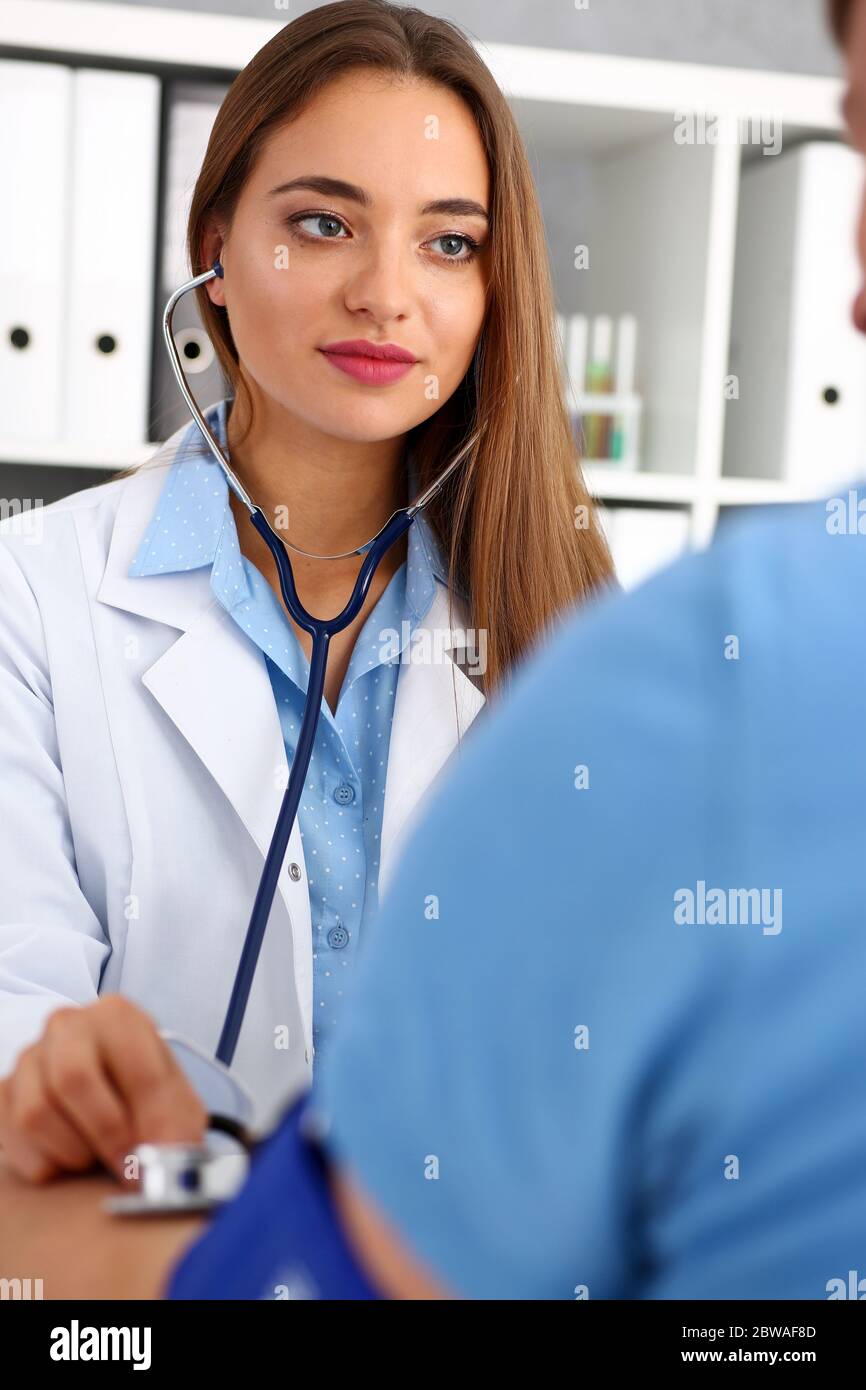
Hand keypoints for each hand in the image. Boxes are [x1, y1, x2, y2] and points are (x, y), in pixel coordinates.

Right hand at [0, 996, 206, 1182]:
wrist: (115, 1108)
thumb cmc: (148, 1101)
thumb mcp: (176, 1109)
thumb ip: (172, 1129)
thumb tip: (156, 1160)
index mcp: (119, 1017)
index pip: (134, 1070)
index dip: (147, 1124)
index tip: (153, 1158)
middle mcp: (68, 1025)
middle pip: (72, 1079)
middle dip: (103, 1135)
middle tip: (122, 1165)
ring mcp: (30, 1056)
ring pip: (36, 1113)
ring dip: (73, 1151)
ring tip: (96, 1156)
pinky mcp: (4, 1091)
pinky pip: (11, 1136)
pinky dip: (44, 1162)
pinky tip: (67, 1159)